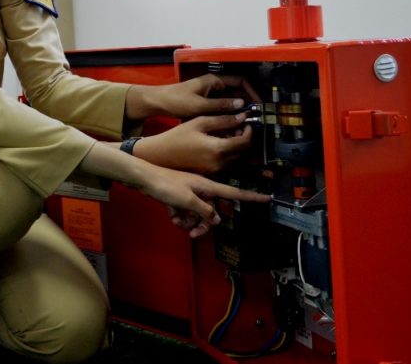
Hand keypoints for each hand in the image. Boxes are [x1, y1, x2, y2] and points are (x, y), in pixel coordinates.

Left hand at [126, 74, 259, 120]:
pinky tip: (233, 124)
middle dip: (248, 102)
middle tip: (255, 116)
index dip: (252, 91)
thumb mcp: (199, 105)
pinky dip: (229, 113)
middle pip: (238, 91)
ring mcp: (211, 93)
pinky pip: (223, 106)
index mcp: (214, 80)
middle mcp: (214, 85)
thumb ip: (220, 106)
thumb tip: (241, 105)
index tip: (258, 103)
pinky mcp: (206, 102)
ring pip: (231, 100)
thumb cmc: (175, 100)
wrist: (157, 102)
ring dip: (239, 109)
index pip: (240, 80)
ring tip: (246, 122)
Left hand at [133, 161, 269, 237]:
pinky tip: (171, 215)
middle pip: (213, 212)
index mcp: (207, 186)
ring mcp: (191, 193)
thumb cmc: (164, 184)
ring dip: (189, 222)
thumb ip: (204, 210)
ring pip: (198, 214)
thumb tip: (217, 219)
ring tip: (177, 221)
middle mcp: (202, 189)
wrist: (143, 177)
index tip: (267, 198)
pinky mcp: (180, 197)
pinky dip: (180, 216)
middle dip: (203, 224)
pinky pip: (186, 212)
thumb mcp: (187, 200)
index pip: (234, 193)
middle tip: (194, 233)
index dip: (251, 197)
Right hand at [134, 118, 253, 173]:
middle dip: (245, 138)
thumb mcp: (200, 122)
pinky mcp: (211, 174)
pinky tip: (219, 144)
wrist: (161, 155)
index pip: (245, 142)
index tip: (246, 123)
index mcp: (218, 149)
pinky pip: (228, 164)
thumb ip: (223, 119)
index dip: (250, 131)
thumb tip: (242, 116)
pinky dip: (229, 154)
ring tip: (227, 134)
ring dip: (238, 147)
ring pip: (238, 159)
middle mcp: (220, 163)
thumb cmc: (178, 136)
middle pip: (245, 152)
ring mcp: (216, 171)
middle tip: (237, 127)